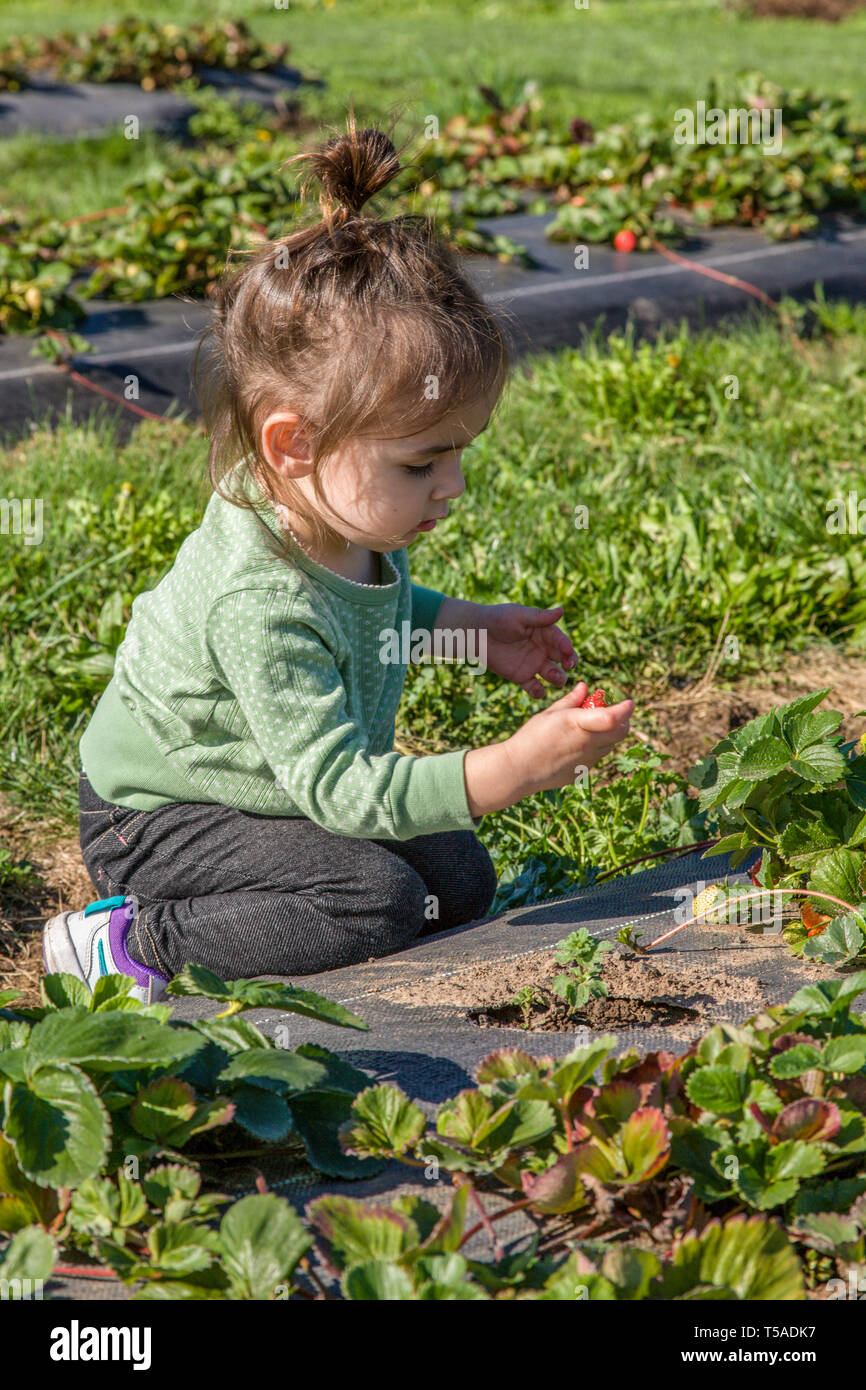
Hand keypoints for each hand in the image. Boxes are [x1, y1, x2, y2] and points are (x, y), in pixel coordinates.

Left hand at [481, 603, 575, 697]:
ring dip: (558, 678)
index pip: (561, 641)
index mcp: (546, 633)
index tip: (567, 651)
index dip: (566, 646)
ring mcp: (534, 664)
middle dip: (569, 663)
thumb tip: (561, 610)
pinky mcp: (522, 677)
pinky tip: (536, 689)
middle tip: (567, 665)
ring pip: (554, 675)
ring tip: (552, 675)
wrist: (476, 633)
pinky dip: (539, 692)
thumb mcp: (518, 616)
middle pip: (564, 660)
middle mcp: (544, 650)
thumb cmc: (498, 619)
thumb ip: (539, 617)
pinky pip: (536, 688)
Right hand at [504, 681, 634, 797]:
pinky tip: (576, 745)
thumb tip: (585, 687)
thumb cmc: (531, 737)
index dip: (625, 710)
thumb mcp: (550, 714)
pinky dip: (595, 748)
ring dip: (608, 734)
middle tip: (615, 713)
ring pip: (609, 745)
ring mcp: (587, 760)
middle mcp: (586, 743)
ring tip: (590, 728)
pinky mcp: (583, 772)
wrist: (519, 769)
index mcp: (577, 724)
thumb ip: (571, 700)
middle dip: (623, 721)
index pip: (612, 718)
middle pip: (620, 732)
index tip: (630, 703)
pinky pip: (597, 757)